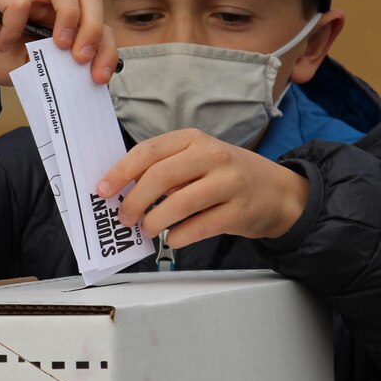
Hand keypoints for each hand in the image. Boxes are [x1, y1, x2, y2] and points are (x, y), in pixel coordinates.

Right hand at [0, 0, 117, 99]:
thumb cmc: (0, 62)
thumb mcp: (37, 72)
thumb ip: (61, 68)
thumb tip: (89, 75)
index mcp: (64, 20)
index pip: (98, 23)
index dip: (106, 48)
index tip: (99, 77)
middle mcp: (48, 0)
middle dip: (93, 26)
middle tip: (80, 57)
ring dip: (68, 15)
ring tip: (57, 46)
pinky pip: (18, 0)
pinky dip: (14, 26)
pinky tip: (3, 45)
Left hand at [95, 129, 308, 246]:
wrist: (278, 192)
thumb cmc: (226, 176)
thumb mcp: (198, 161)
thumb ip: (164, 170)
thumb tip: (121, 190)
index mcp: (194, 140)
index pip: (149, 151)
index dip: (121, 171)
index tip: (101, 189)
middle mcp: (212, 156)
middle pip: (161, 177)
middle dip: (134, 200)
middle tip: (123, 218)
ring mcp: (229, 183)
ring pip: (179, 203)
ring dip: (154, 221)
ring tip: (145, 230)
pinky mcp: (239, 211)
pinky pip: (200, 226)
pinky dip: (179, 236)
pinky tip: (172, 239)